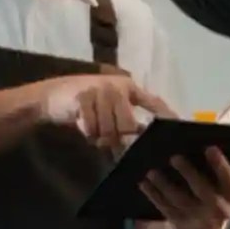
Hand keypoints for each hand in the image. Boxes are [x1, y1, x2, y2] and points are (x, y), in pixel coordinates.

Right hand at [41, 74, 175, 147]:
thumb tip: (140, 139)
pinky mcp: (83, 97)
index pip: (153, 102)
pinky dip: (86, 133)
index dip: (165, 115)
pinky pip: (91, 128)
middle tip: (108, 143)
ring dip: (99, 137)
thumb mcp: (108, 108)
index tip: (178, 128)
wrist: (51, 95)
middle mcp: (117, 85)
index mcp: (128, 87)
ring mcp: (100, 90)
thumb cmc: (84, 105)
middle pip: (128, 126)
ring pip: (109, 130)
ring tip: (93, 133)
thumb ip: (126, 120)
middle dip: (119, 139)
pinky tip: (80, 124)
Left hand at [139, 146, 229, 228]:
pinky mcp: (180, 224)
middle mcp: (218, 209)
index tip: (210, 147)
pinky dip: (154, 195)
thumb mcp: (223, 187)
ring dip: (164, 184)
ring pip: (180, 200)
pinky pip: (165, 208)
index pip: (229, 179)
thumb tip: (198, 141)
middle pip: (203, 190)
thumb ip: (216, 169)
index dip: (220, 164)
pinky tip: (144, 183)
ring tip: (152, 171)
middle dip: (188, 173)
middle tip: (174, 157)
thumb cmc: (214, 196)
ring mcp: (198, 219)